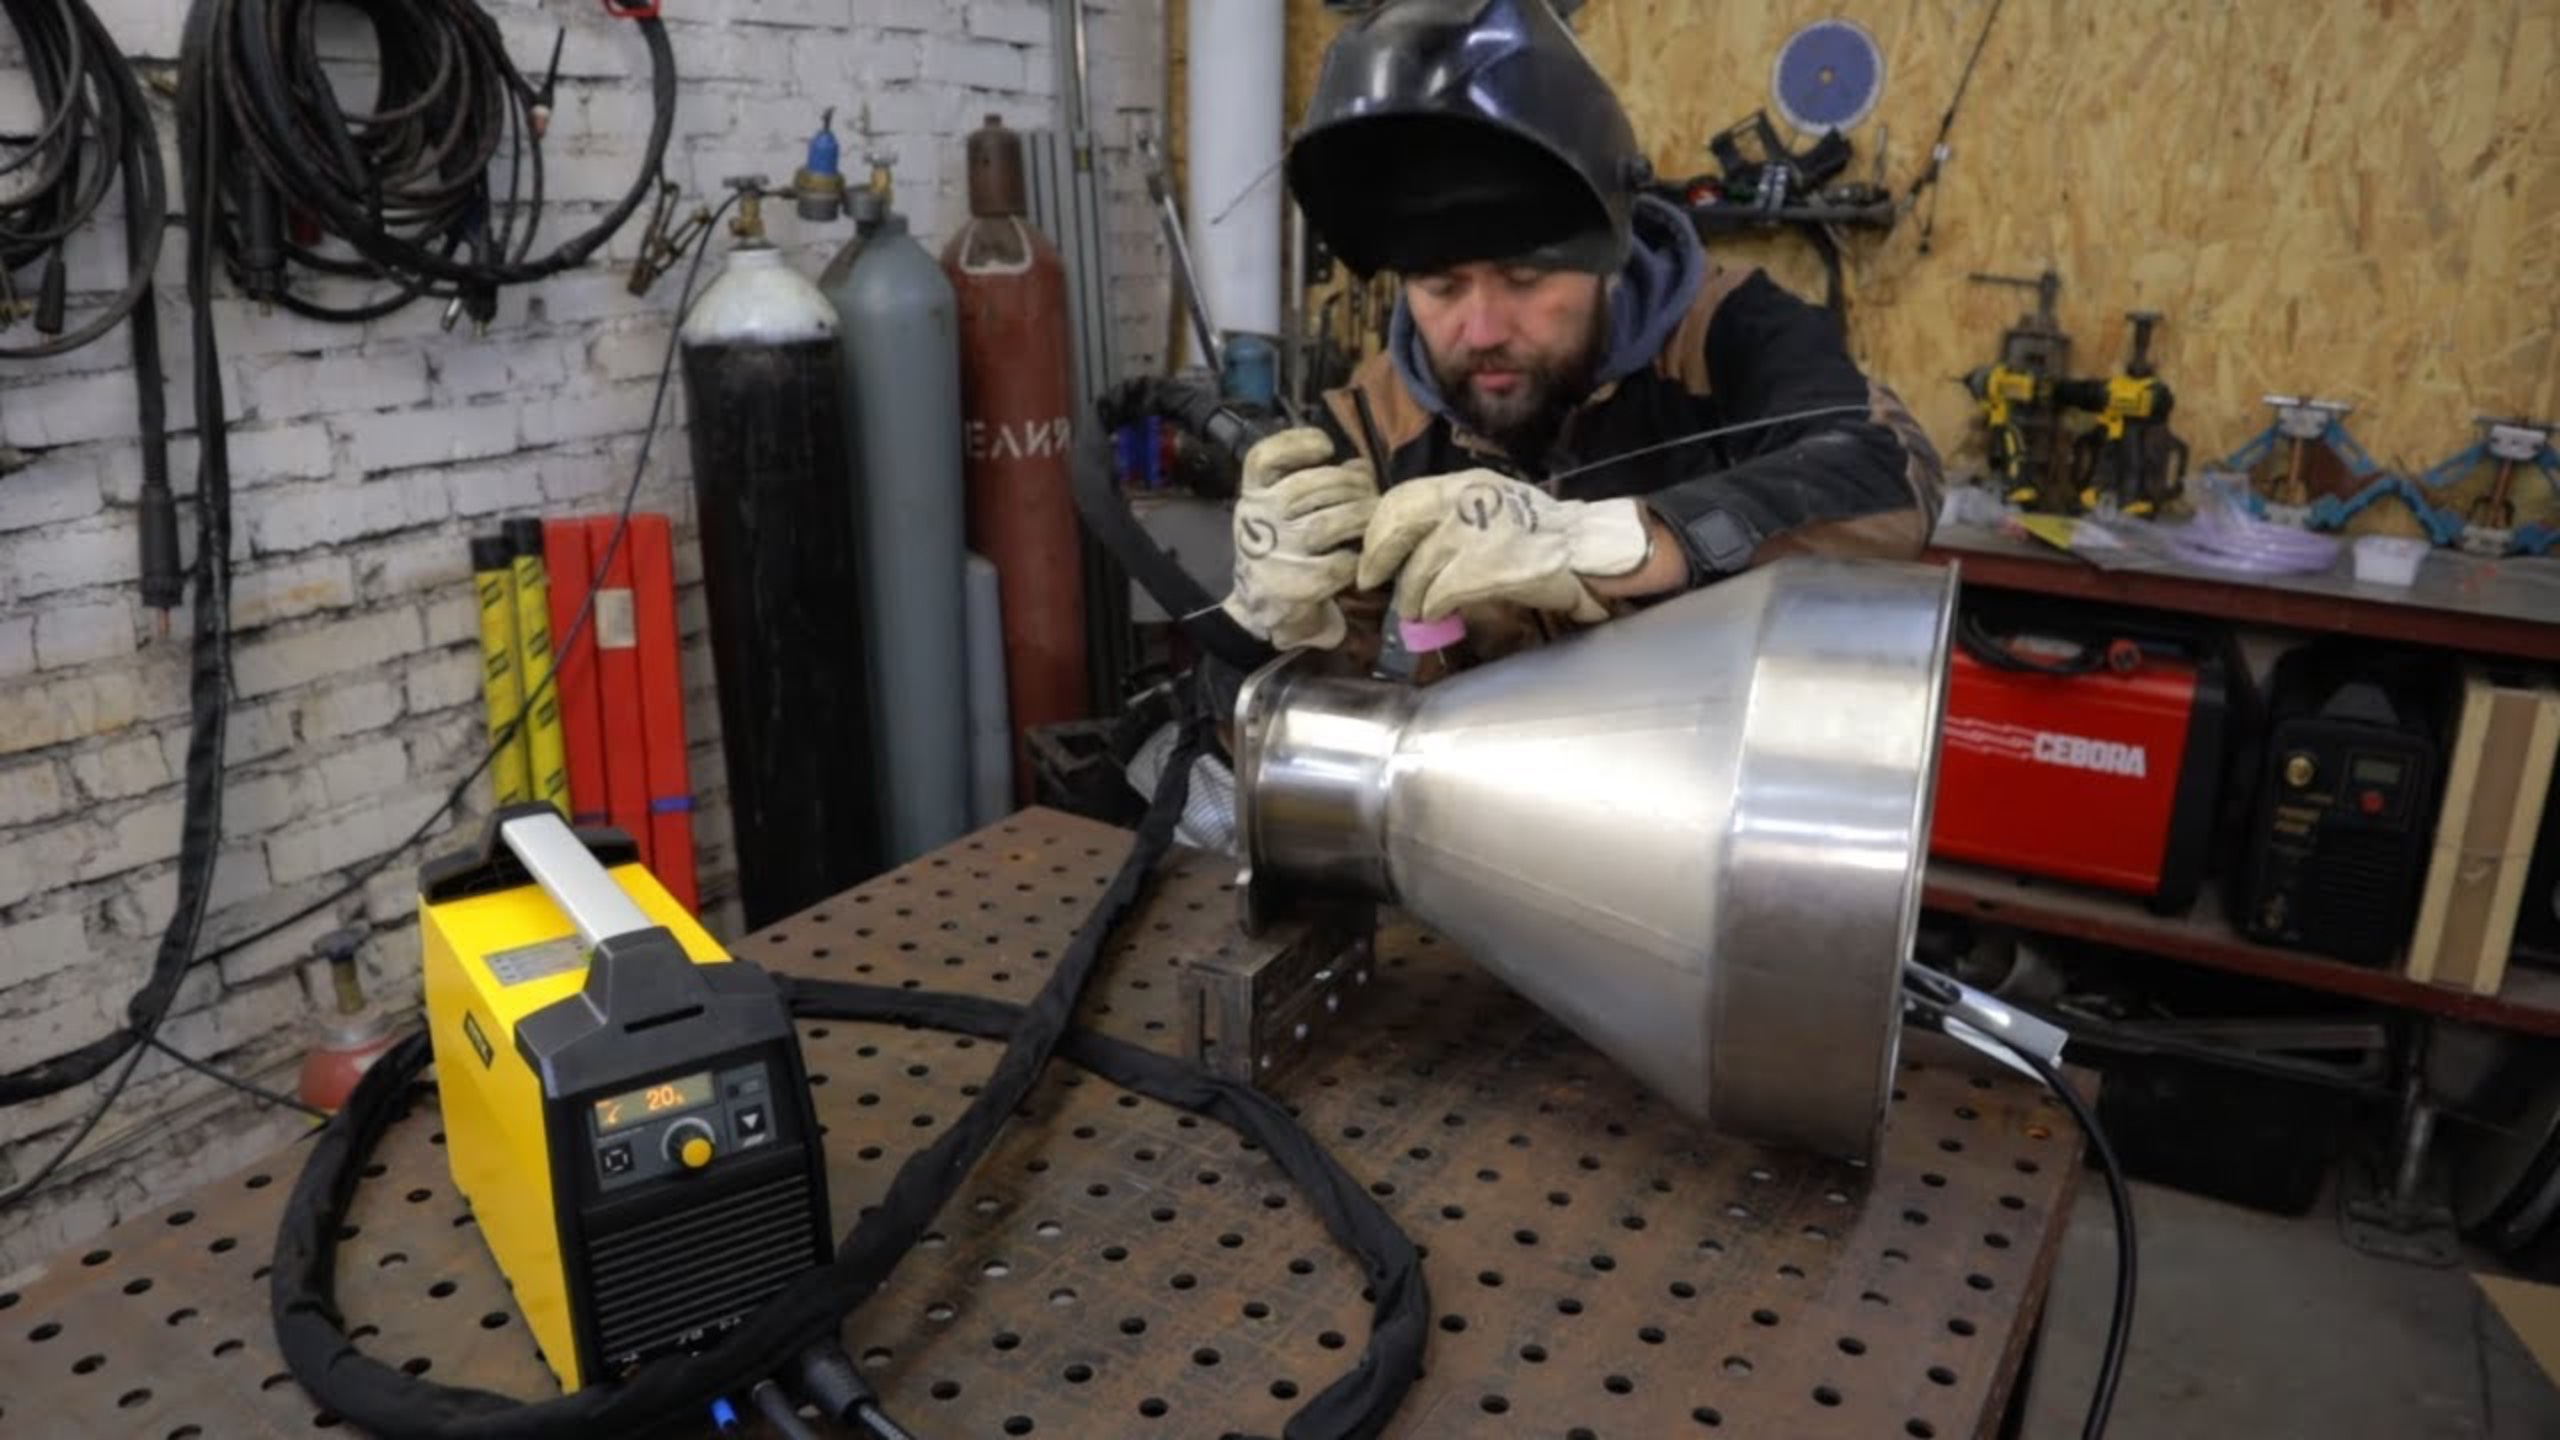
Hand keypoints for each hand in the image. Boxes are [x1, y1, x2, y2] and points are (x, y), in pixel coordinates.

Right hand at [1218, 427, 1379, 650]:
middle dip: (1350, 485)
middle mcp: (1257, 520)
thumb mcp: (1290, 510)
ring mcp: (1273, 554)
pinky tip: (1359, 556)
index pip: (1263, 457)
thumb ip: (1321, 482)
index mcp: (1253, 494)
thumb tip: (1361, 465)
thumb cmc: (1286, 546)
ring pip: (1326, 524)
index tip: (1327, 446)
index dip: (1297, 443)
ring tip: (1372, 520)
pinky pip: (1337, 564)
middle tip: (1370, 493)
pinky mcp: (1293, 587)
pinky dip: (1355, 558)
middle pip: (1308, 487)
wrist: (1264, 608)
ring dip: (1360, 518)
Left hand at [1355, 469, 1650, 623]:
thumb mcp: (1490, 505)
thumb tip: (1404, 548)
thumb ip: (1448, 516)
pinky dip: (1433, 609)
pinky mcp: (1487, 567)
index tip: (1371, 556)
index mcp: (1465, 483)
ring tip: (1415, 611)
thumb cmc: (1536, 533)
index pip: (1402, 498)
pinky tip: (1438, 615)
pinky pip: (1441, 594)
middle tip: (1374, 583)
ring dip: (1410, 598)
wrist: (1585, 547)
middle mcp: (1467, 499)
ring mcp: (1477, 531)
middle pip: (1397, 527)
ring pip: (1417, 570)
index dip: (1378, 531)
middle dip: (1378, 560)